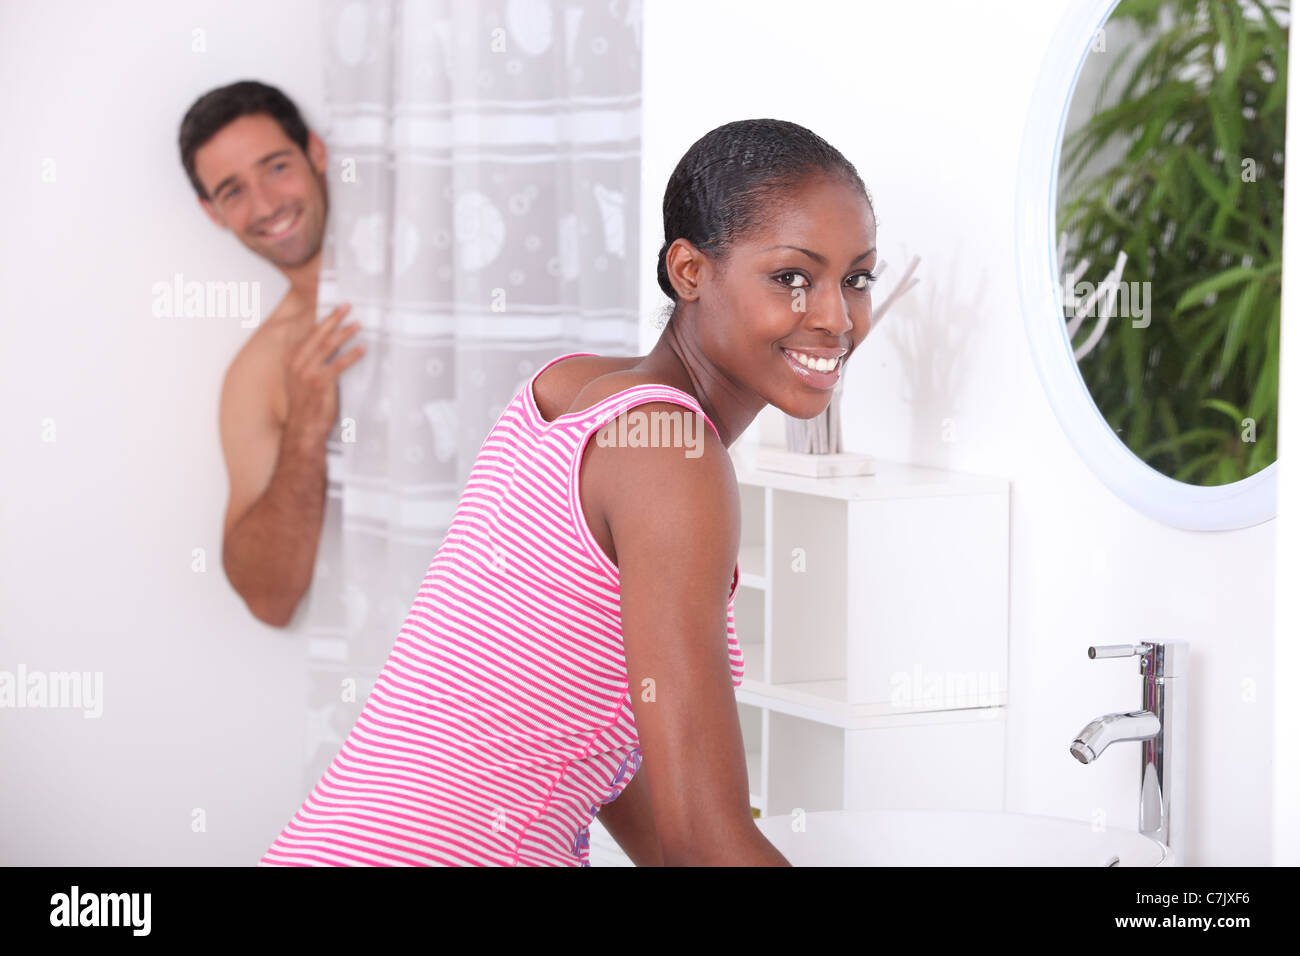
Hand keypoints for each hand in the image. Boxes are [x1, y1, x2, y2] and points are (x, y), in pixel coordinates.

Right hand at [284, 303, 364, 439]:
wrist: (303, 427)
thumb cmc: (306, 404)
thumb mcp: (301, 379)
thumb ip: (310, 362)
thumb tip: (330, 346)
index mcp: (292, 359)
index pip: (308, 333)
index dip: (323, 319)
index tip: (335, 308)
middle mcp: (297, 363)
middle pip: (317, 334)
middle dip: (333, 318)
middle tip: (347, 306)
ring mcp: (307, 372)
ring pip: (328, 346)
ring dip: (345, 333)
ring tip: (357, 324)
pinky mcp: (320, 383)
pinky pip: (338, 364)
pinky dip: (352, 355)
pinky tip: (362, 349)